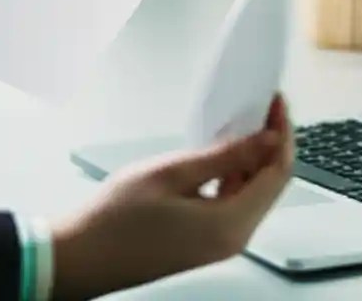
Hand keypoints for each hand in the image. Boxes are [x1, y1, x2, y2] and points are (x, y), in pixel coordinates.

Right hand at [50, 95, 294, 299]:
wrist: (80, 258)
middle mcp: (232, 240)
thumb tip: (264, 140)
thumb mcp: (171, 173)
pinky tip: (222, 155)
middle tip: (262, 108)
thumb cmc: (114, 219)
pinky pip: (233, 206)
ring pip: (252, 195)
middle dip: (271, 143)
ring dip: (253, 159)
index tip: (275, 103)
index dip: (281, 133)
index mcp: (230, 225)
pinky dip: (235, 177)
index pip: (277, 172)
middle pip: (270, 185)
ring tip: (243, 123)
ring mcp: (218, 246)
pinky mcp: (204, 245)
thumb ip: (223, 156)